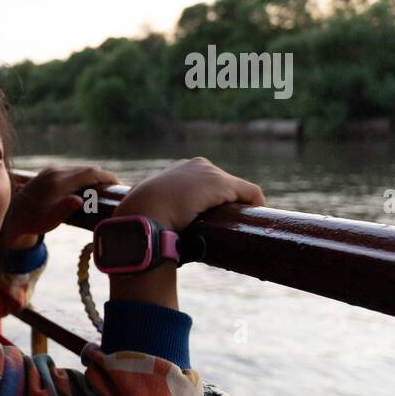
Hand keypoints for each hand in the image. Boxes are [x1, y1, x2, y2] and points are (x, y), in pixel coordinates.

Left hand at [0, 164, 119, 249]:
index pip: (90, 173)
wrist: (12, 214)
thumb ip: (64, 209)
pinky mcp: (48, 173)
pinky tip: (87, 187)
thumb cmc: (33, 221)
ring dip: (93, 176)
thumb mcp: (49, 220)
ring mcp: (51, 170)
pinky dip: (83, 176)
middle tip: (115, 188)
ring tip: (104, 188)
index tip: (119, 184)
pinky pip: (71, 171)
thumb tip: (80, 200)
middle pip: (87, 169)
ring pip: (79, 169)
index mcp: (59, 182)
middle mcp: (56, 172)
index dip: (107, 177)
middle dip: (103, 176)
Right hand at [115, 157, 264, 230]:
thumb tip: (157, 230)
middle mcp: (195, 165)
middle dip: (225, 202)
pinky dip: (255, 204)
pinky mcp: (222, 185)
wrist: (142, 212)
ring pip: (235, 189)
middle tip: (226, 223)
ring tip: (240, 222)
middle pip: (220, 184)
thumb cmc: (139, 216)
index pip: (202, 183)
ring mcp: (209, 173)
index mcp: (176, 170)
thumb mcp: (148, 208)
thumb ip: (156, 210)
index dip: (209, 199)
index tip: (210, 216)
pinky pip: (250, 193)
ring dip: (239, 204)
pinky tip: (256, 216)